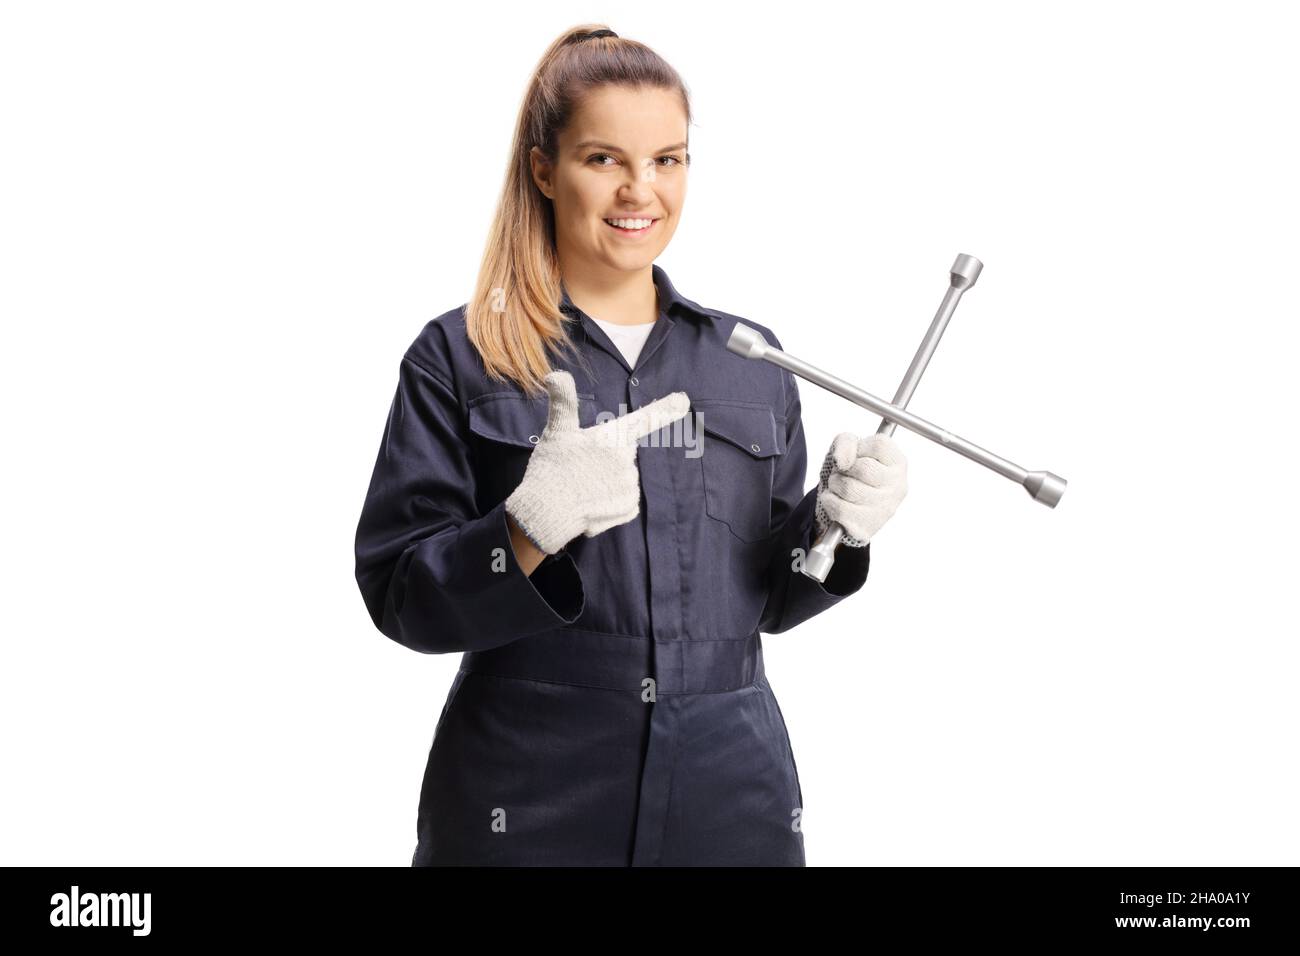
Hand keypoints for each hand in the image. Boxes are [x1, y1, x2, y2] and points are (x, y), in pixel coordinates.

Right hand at [504, 370, 689, 554]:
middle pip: (622, 453)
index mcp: (613, 438)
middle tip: (580, 467)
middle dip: (606, 458)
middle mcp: (627, 461)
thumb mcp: (556, 432)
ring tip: (582, 486)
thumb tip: (555, 374)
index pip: (644, 420)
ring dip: (607, 480)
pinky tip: (590, 501)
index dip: (665, 409)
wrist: (547, 512)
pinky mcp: (629, 508)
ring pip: (622, 477)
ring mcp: (630, 486)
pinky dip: (609, 501)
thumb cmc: (551, 468)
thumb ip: (563, 402)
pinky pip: (623, 499)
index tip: (684, 400)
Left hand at [813, 432, 907, 546]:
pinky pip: (840, 508)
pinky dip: (829, 500)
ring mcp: (885, 509)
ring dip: (834, 484)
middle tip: (843, 473)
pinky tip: (836, 500)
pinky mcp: (868, 527)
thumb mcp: (850, 449)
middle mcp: (898, 487)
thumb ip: (846, 442)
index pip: (879, 445)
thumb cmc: (853, 473)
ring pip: (849, 488)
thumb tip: (843, 460)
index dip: (859, 448)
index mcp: (898, 463)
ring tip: (839, 486)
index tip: (856, 456)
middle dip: (844, 468)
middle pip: (864, 468)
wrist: (848, 506)